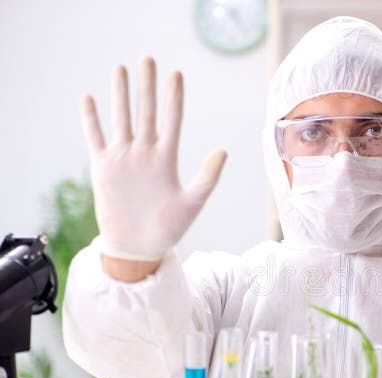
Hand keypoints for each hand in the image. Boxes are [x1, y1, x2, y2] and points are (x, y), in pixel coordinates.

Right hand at [80, 57, 226, 261]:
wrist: (139, 247)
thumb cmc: (168, 229)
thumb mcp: (193, 202)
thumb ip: (207, 177)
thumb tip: (224, 150)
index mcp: (167, 159)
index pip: (172, 120)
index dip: (174, 97)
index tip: (177, 74)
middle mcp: (145, 153)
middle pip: (146, 111)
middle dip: (147, 85)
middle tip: (148, 58)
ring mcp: (123, 159)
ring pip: (121, 118)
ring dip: (120, 94)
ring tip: (121, 68)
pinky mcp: (103, 168)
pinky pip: (95, 138)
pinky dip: (91, 119)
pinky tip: (89, 98)